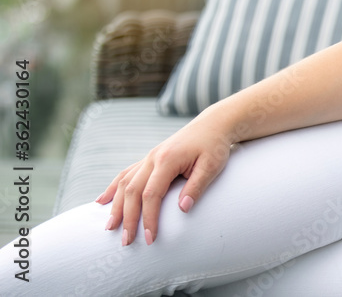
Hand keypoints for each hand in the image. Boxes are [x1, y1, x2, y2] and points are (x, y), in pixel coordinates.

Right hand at [95, 110, 234, 245]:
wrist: (213, 124)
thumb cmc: (214, 146)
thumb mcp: (212, 166)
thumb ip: (197, 186)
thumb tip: (182, 209)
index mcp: (167, 160)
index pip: (151, 194)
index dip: (148, 218)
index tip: (150, 238)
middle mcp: (153, 157)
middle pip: (132, 191)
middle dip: (127, 218)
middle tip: (126, 242)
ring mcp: (149, 157)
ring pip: (124, 182)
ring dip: (116, 206)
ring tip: (110, 228)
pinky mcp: (149, 158)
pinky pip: (126, 174)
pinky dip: (113, 188)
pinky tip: (102, 201)